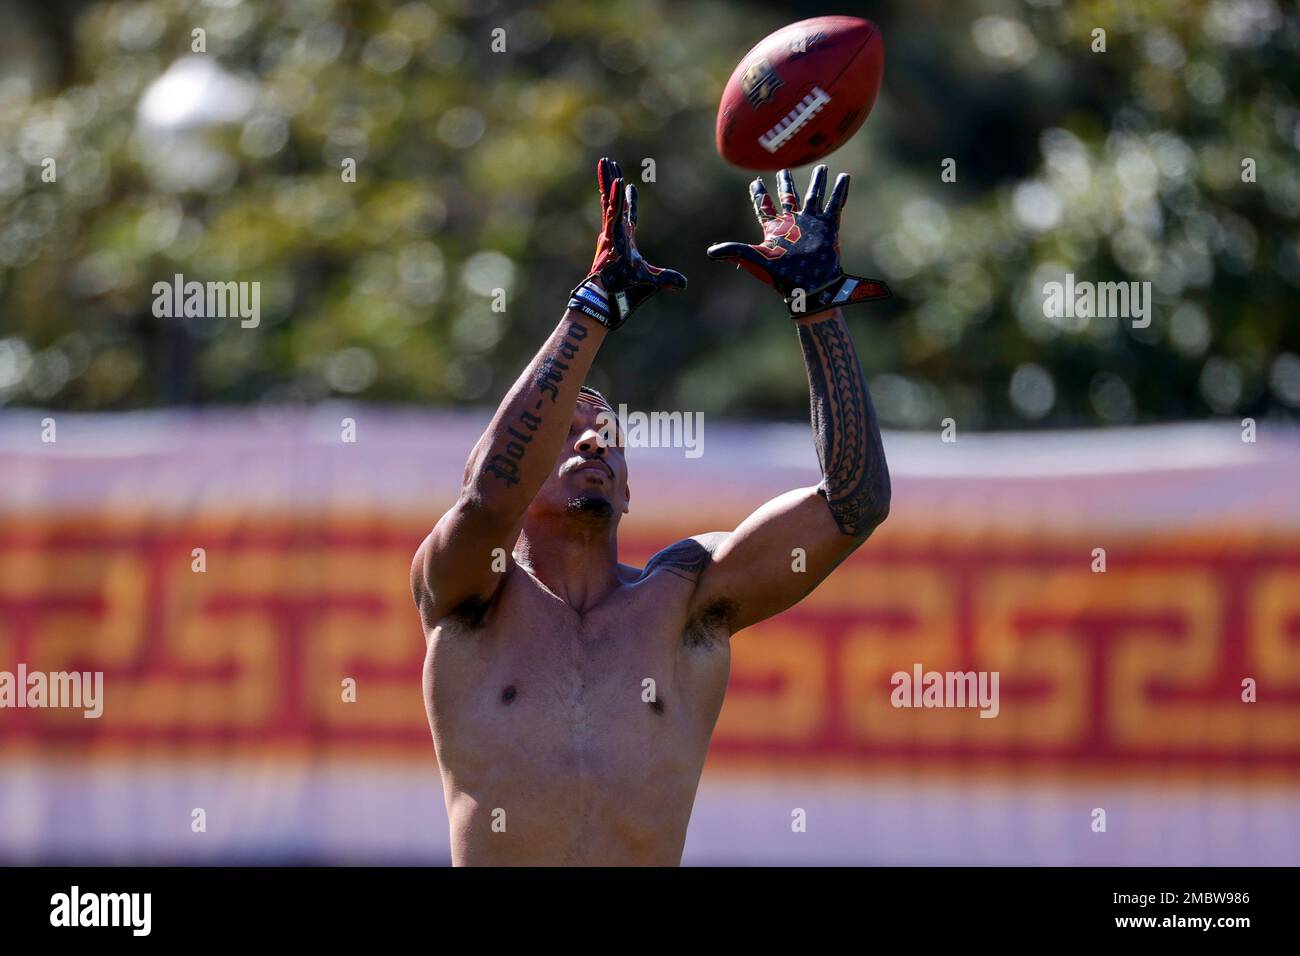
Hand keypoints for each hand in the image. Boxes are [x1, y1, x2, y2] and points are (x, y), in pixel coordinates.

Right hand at [568, 157, 686, 329]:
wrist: (609, 301)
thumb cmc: (625, 293)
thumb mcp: (652, 281)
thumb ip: (667, 279)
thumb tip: (684, 283)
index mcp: (625, 240)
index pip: (628, 215)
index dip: (628, 200)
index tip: (629, 184)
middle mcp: (615, 233)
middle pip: (614, 200)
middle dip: (612, 180)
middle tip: (609, 163)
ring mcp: (610, 233)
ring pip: (609, 199)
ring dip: (609, 179)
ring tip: (606, 160)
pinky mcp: (608, 236)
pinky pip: (613, 211)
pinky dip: (615, 195)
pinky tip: (617, 179)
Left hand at [707, 165, 889, 318]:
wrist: (810, 286)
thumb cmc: (783, 275)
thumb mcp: (756, 259)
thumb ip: (734, 251)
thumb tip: (710, 252)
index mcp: (775, 228)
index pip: (764, 206)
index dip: (759, 194)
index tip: (754, 183)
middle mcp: (793, 223)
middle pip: (788, 197)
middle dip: (786, 184)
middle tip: (783, 169)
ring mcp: (811, 223)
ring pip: (814, 196)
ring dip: (817, 182)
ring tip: (821, 167)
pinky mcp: (828, 227)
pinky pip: (835, 204)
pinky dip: (839, 191)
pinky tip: (844, 177)